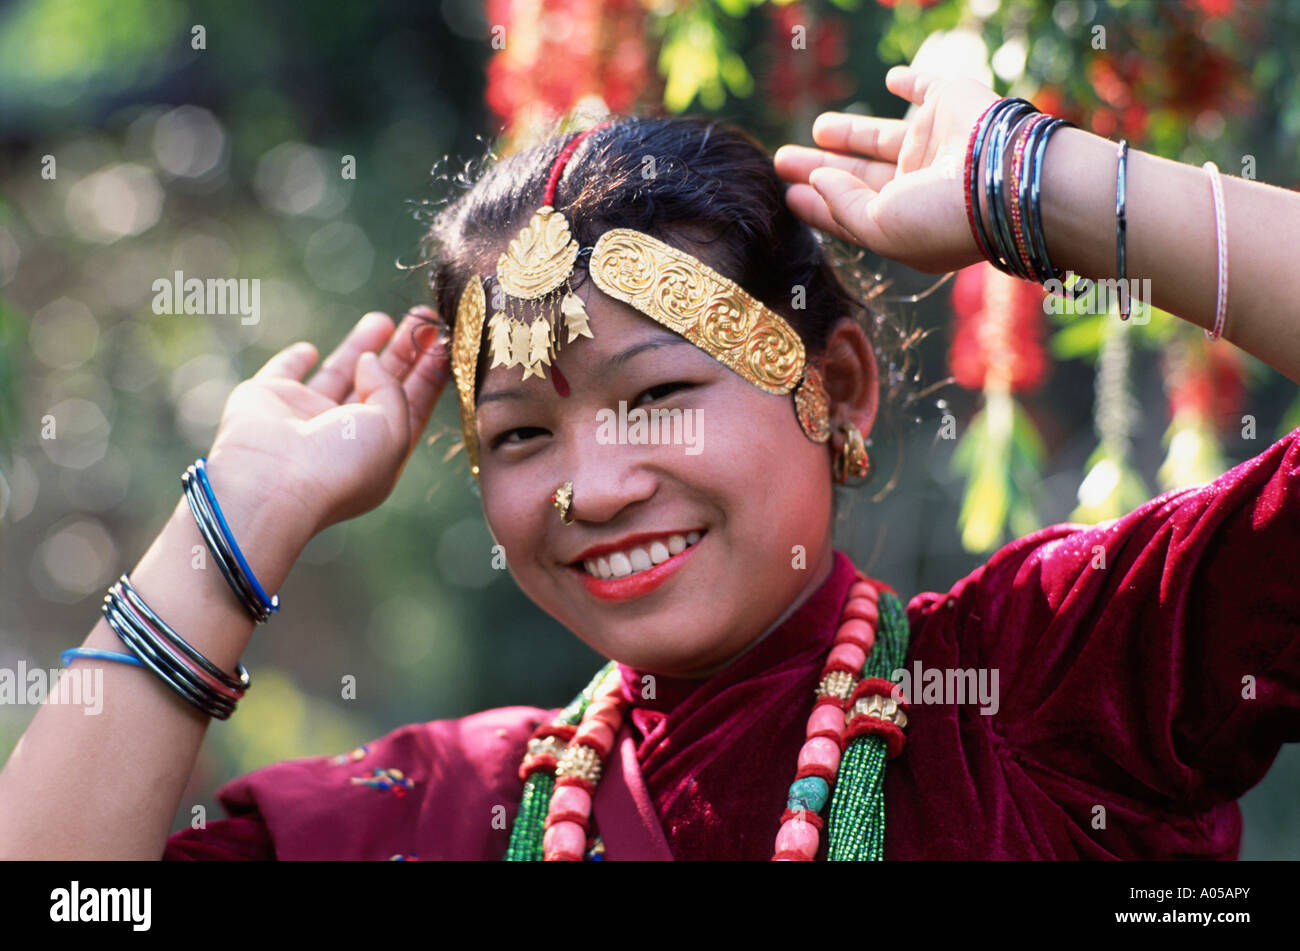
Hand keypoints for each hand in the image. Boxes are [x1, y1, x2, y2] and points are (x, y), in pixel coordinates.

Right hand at [206, 307, 450, 536]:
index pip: (410, 407)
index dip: (428, 374)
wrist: (271, 481)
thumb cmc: (340, 465)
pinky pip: (284, 372)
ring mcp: (303, 418)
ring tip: (384, 320)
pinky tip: (307, 350)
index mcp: (378, 452)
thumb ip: (392, 389)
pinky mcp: (268, 399)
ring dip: (361, 347)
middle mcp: (342, 437)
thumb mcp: (391, 429)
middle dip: (402, 354)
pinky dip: (294, 361)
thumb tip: (370, 360)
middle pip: (379, 386)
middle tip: (423, 319)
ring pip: (339, 374)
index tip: (443, 342)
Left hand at [774, 65, 1000, 273]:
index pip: (852, 213)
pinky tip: (892, 79)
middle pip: (860, 175)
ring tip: (818, 128)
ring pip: (883, 136)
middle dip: (821, 168)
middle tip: (783, 160)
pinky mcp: (953, 105)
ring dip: (851, 132)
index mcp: (907, 223)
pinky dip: (911, 82)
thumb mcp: (878, 226)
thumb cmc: (940, 216)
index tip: (787, 196)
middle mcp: (922, 186)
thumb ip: (842, 207)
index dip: (818, 205)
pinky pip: (927, 88)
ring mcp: (937, 145)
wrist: (1005, 174)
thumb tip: (816, 181)